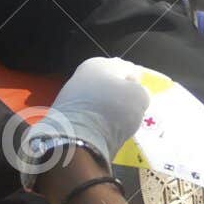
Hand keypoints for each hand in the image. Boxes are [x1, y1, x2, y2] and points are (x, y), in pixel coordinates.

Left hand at [24, 57, 150, 185]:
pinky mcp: (62, 118)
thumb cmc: (111, 109)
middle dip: (119, 94)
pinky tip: (102, 131)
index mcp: (98, 64)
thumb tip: (134, 94)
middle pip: (107, 84)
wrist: (76, 139)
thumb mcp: (139, 97)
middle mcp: (80, 76)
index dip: (136, 80)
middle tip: (131, 109)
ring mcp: (68, 97)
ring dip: (106, 109)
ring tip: (117, 123)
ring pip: (96, 100)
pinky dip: (95, 122)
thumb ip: (141, 91)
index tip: (141, 94)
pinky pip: (87, 116)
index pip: (125, 67)